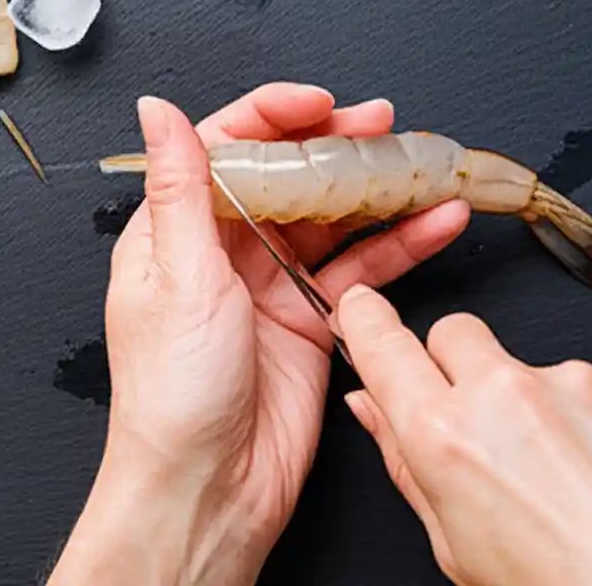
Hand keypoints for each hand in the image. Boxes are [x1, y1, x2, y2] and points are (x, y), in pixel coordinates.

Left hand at [51, 84, 469, 584]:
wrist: (209, 487)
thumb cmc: (171, 396)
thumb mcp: (176, 277)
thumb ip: (179, 188)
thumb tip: (157, 109)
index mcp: (176, 230)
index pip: (227, 148)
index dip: (275, 117)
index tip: (320, 106)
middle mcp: (225, 250)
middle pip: (288, 175)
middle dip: (336, 144)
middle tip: (381, 125)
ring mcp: (273, 283)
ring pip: (333, 217)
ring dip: (378, 190)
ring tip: (422, 164)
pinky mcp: (312, 320)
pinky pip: (363, 268)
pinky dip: (401, 243)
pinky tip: (435, 221)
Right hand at [338, 285, 591, 585]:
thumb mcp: (456, 545)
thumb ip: (408, 463)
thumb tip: (374, 409)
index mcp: (446, 438)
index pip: (385, 346)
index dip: (368, 321)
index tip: (362, 308)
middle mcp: (508, 394)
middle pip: (456, 332)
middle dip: (458, 364)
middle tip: (485, 425)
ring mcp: (578, 381)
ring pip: (534, 363)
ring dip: (541, 404)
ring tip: (570, 478)